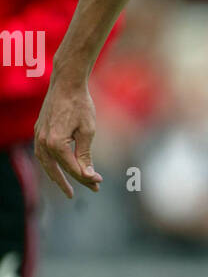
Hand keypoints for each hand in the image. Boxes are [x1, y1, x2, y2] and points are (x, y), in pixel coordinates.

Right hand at [33, 80, 102, 196]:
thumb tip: (88, 176)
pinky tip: (55, 167)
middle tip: (79, 194)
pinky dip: (48, 163)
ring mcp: (38, 136)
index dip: (87, 177)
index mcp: (56, 143)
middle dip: (69, 182)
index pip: (73, 168)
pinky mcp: (38, 130)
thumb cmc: (80, 105)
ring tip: (64, 186)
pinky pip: (41, 153)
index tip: (99, 183)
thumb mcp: (88, 131)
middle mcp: (43, 142)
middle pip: (57, 169)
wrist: (66, 83)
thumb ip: (85, 155)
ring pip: (45, 163)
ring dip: (54, 175)